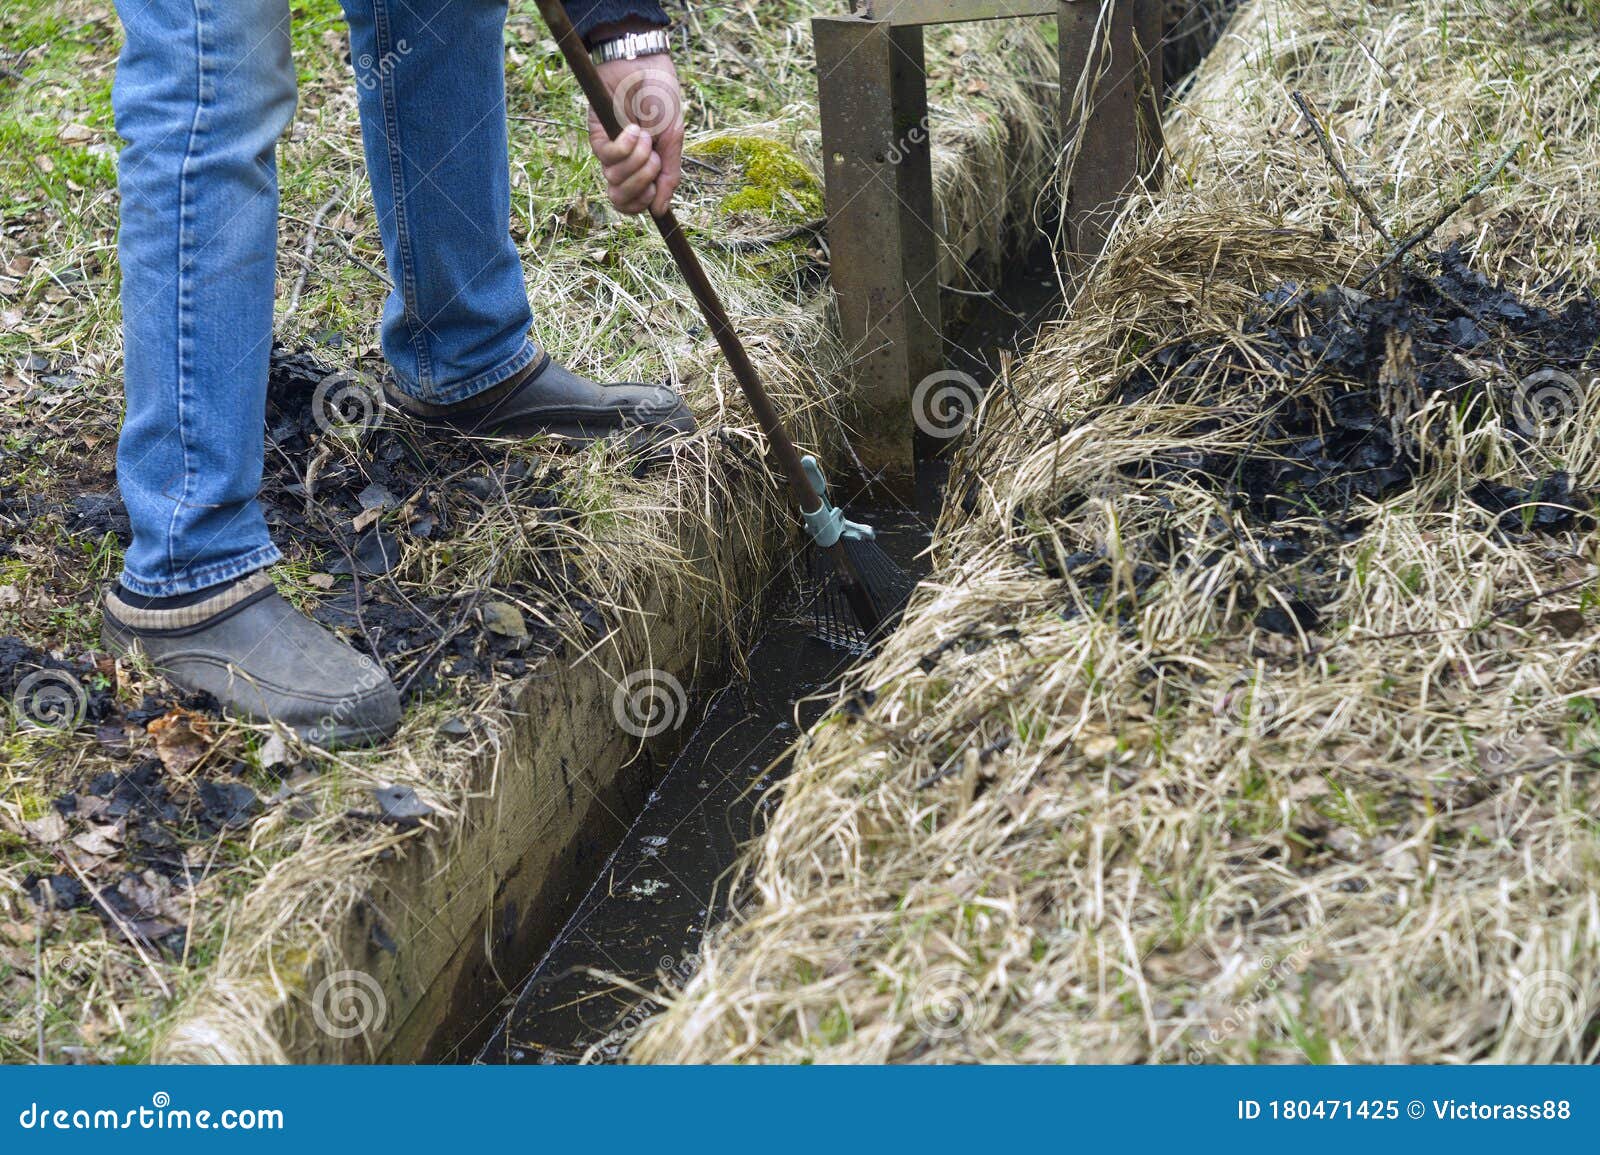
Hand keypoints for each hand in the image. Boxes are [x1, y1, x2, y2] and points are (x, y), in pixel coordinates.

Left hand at [588, 53, 683, 216]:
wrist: (645, 66)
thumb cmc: (662, 99)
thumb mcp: (674, 139)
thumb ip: (670, 175)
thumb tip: (659, 211)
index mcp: (645, 168)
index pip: (634, 203)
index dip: (642, 204)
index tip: (655, 188)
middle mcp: (625, 164)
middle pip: (623, 199)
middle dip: (642, 182)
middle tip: (652, 158)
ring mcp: (610, 151)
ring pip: (615, 181)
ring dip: (636, 160)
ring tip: (644, 135)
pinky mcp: (597, 136)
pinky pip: (608, 157)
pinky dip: (624, 146)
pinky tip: (632, 128)